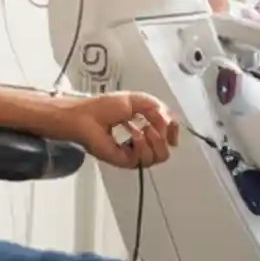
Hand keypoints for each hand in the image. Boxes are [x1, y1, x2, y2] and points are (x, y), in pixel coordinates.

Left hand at [56, 92, 180, 168]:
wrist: (86, 116)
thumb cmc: (103, 107)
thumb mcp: (136, 100)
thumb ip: (157, 109)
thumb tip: (169, 122)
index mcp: (143, 128)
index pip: (167, 136)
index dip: (173, 132)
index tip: (171, 127)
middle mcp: (139, 143)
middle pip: (166, 151)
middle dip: (164, 136)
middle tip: (151, 126)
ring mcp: (132, 153)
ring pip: (159, 157)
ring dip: (154, 140)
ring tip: (141, 129)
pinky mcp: (124, 160)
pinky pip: (144, 160)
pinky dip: (141, 145)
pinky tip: (133, 135)